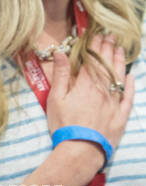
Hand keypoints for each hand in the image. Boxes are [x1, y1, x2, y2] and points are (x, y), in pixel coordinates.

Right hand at [45, 33, 133, 157]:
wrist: (81, 151)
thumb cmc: (64, 126)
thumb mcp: (55, 98)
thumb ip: (61, 75)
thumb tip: (60, 53)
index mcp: (86, 85)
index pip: (92, 60)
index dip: (95, 46)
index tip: (97, 35)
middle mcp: (102, 90)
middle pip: (107, 66)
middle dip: (108, 49)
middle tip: (111, 36)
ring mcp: (113, 103)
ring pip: (119, 78)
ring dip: (120, 62)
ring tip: (120, 50)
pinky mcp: (120, 117)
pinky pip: (128, 98)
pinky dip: (131, 86)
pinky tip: (131, 77)